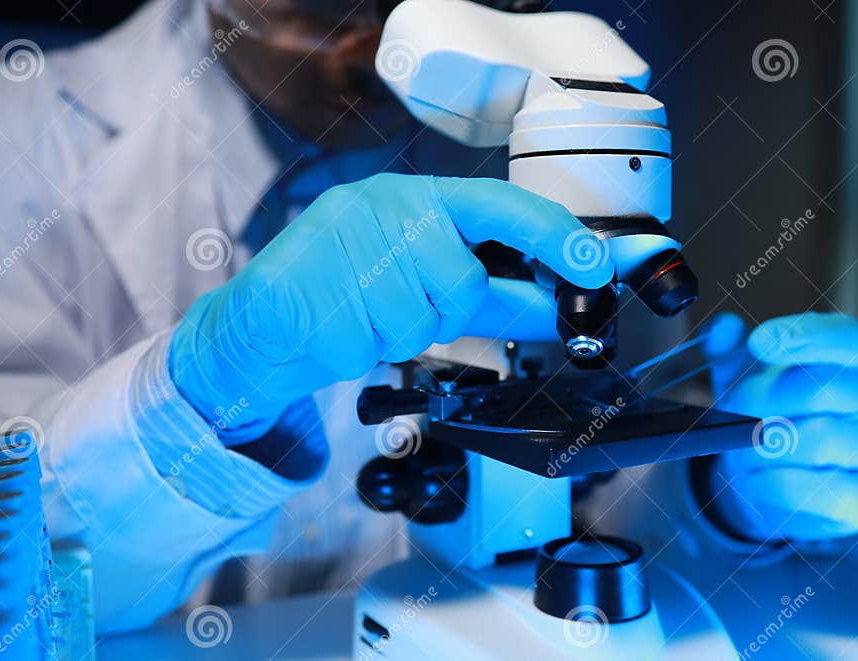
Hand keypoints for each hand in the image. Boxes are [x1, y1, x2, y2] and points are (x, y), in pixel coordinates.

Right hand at [169, 174, 612, 442]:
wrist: (262, 317)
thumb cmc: (349, 287)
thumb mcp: (417, 271)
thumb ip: (485, 286)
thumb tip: (557, 307)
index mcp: (414, 197)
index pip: (501, 206)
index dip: (555, 236)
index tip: (594, 265)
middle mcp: (383, 209)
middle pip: (463, 284)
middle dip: (445, 312)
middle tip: (406, 305)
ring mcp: (345, 247)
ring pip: (419, 325)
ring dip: (398, 336)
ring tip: (362, 312)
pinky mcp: (315, 293)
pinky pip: (372, 348)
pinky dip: (360, 352)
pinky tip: (335, 327)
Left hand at [700, 311, 857, 540]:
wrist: (774, 486)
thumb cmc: (768, 419)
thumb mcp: (743, 377)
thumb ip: (730, 350)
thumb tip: (722, 328)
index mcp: (852, 363)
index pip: (846, 337)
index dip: (804, 334)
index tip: (758, 343)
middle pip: (820, 388)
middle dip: (760, 400)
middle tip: (735, 413)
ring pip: (814, 440)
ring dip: (761, 447)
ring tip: (744, 450)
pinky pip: (807, 487)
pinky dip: (768, 483)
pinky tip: (759, 478)